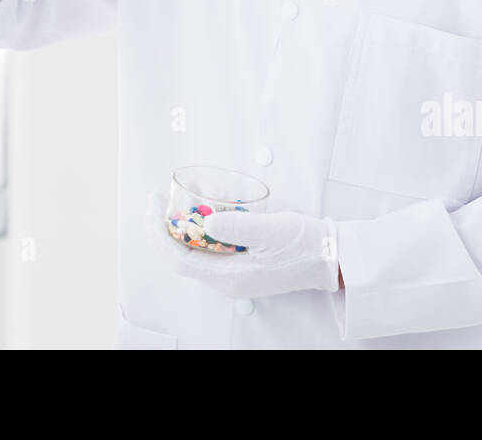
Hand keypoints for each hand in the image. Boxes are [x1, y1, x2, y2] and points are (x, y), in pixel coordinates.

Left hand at [144, 189, 340, 298]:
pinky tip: (200, 212)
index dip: (159, 233)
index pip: (179, 258)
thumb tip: (206, 223)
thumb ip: (239, 226)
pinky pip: (208, 251)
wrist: (329, 258)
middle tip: (154, 201)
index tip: (152, 207)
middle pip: (180, 256)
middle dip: (161, 229)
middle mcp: (226, 281)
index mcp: (230, 276)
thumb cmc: (304, 244)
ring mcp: (233, 276)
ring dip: (178, 228)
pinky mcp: (241, 267)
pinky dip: (197, 232)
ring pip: (193, 253)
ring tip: (171, 202)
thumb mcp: (272, 230)